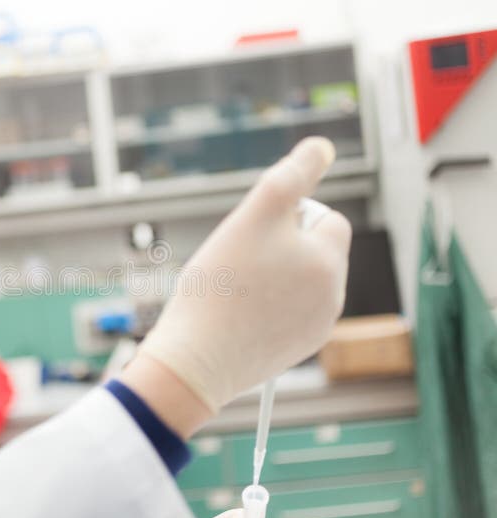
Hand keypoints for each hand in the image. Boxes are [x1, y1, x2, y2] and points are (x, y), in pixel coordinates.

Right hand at [137, 137, 350, 411]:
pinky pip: (289, 311)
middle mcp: (333, 296)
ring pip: (298, 280)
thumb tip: (323, 146)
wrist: (196, 360)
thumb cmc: (220, 286)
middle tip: (241, 263)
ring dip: (274, 275)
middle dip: (282, 247)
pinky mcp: (296, 349)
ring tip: (238, 290)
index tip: (254, 237)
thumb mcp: (255, 215)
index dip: (287, 218)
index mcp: (329, 260)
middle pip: (311, 249)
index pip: (324, 217)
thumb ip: (292, 176)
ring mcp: (316, 326)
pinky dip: (268, 307)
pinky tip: (239, 314)